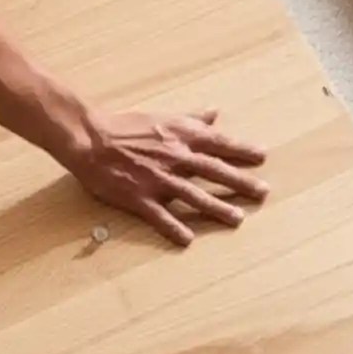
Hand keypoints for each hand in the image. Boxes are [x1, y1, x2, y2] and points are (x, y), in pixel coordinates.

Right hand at [58, 108, 268, 245]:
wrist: (89, 137)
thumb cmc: (126, 126)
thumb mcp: (163, 117)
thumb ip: (192, 119)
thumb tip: (215, 112)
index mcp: (181, 136)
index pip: (219, 143)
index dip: (242, 150)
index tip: (262, 156)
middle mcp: (175, 157)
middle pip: (214, 171)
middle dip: (241, 182)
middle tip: (263, 193)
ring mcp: (158, 179)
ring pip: (194, 195)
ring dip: (217, 208)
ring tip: (238, 219)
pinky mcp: (139, 197)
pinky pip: (160, 216)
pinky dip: (174, 228)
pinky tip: (188, 240)